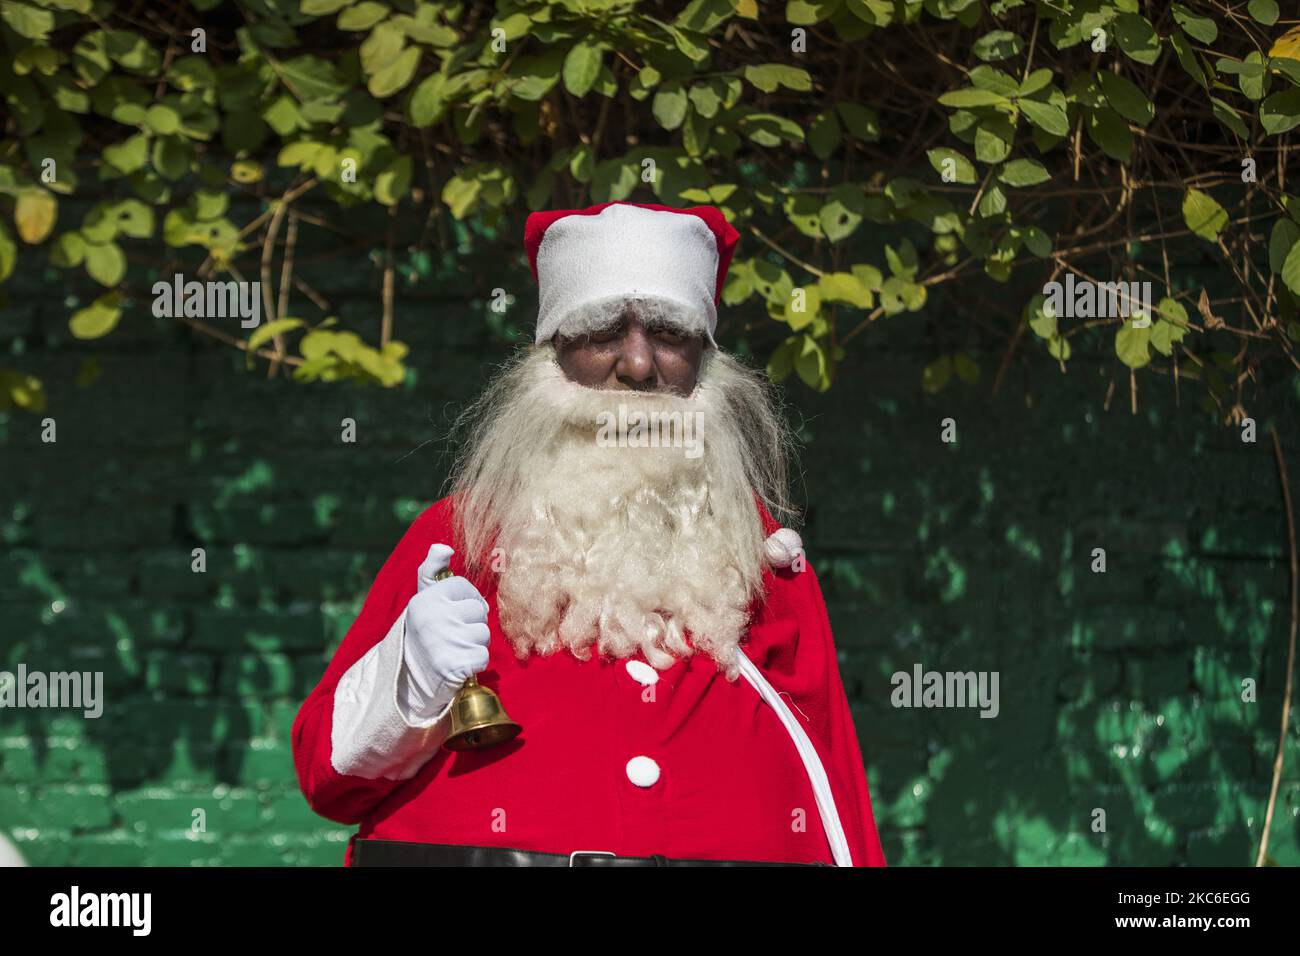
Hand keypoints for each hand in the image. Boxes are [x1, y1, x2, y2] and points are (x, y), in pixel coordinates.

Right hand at [400, 544, 490, 716]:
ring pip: (483, 635)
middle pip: (478, 612)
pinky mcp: (454, 665)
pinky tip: (458, 666)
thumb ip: (431, 571)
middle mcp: (434, 618)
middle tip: (452, 636)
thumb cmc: (420, 635)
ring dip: (474, 645)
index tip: (455, 614)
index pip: (464, 588)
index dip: (466, 601)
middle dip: (471, 625)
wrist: (406, 681)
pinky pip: (483, 657)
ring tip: (454, 651)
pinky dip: (474, 664)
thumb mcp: (421, 601)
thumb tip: (444, 546)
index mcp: (426, 600)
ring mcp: (444, 642)